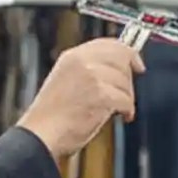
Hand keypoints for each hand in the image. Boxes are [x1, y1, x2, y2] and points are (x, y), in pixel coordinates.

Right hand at [17, 38, 146, 159]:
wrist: (41, 134)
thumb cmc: (50, 117)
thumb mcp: (64, 81)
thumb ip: (87, 71)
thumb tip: (114, 72)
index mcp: (72, 57)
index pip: (108, 44)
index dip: (127, 53)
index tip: (137, 64)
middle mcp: (82, 62)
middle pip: (122, 57)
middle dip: (129, 78)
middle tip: (128, 94)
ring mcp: (92, 76)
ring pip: (126, 81)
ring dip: (127, 98)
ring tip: (120, 110)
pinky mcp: (101, 95)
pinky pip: (126, 99)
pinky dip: (128, 110)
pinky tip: (123, 116)